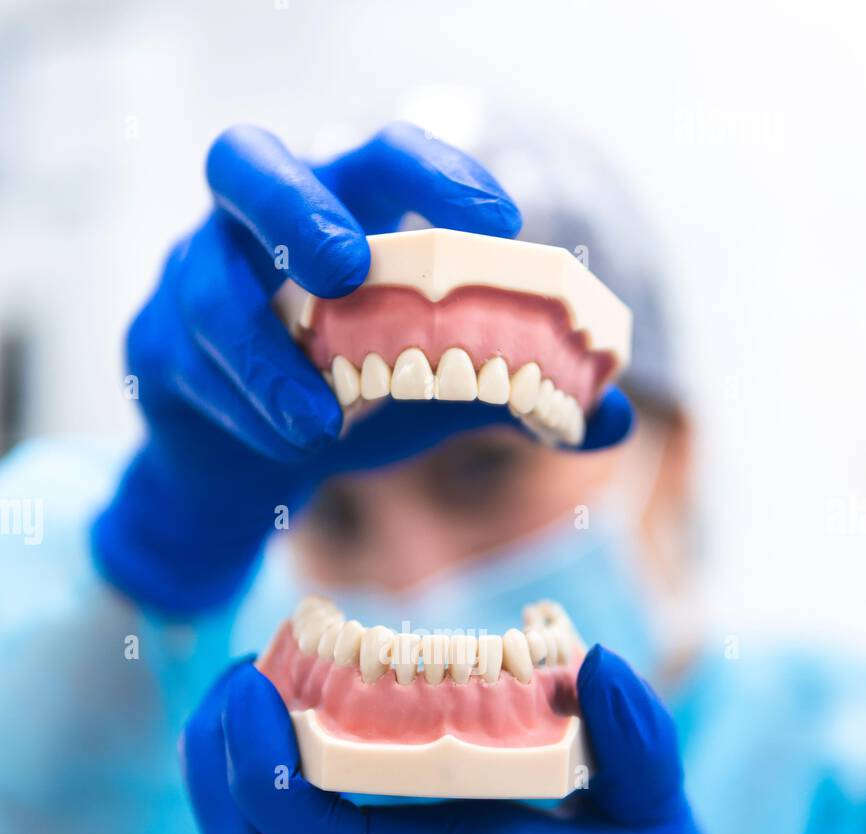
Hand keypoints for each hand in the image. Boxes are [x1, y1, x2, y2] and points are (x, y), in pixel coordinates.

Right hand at [91, 122, 631, 615]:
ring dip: (265, 354)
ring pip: (206, 287)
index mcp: (334, 209)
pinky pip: (187, 367)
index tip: (499, 219)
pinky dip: (242, 407)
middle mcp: (252, 224)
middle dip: (296, 208)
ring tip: (320, 420)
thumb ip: (506, 392)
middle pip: (245, 161)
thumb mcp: (427, 394)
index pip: (377, 157)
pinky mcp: (152, 349)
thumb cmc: (346, 402)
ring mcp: (188, 278)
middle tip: (346, 266)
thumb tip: (613, 413)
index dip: (432, 172)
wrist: (246, 471)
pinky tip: (287, 442)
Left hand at [181, 645, 789, 833]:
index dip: (260, 763)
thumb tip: (599, 658)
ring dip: (239, 779)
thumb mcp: (663, 829)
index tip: (254, 679)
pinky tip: (322, 742)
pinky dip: (286, 803)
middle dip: (218, 760)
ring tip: (265, 694)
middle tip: (243, 674)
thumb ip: (638, 743)